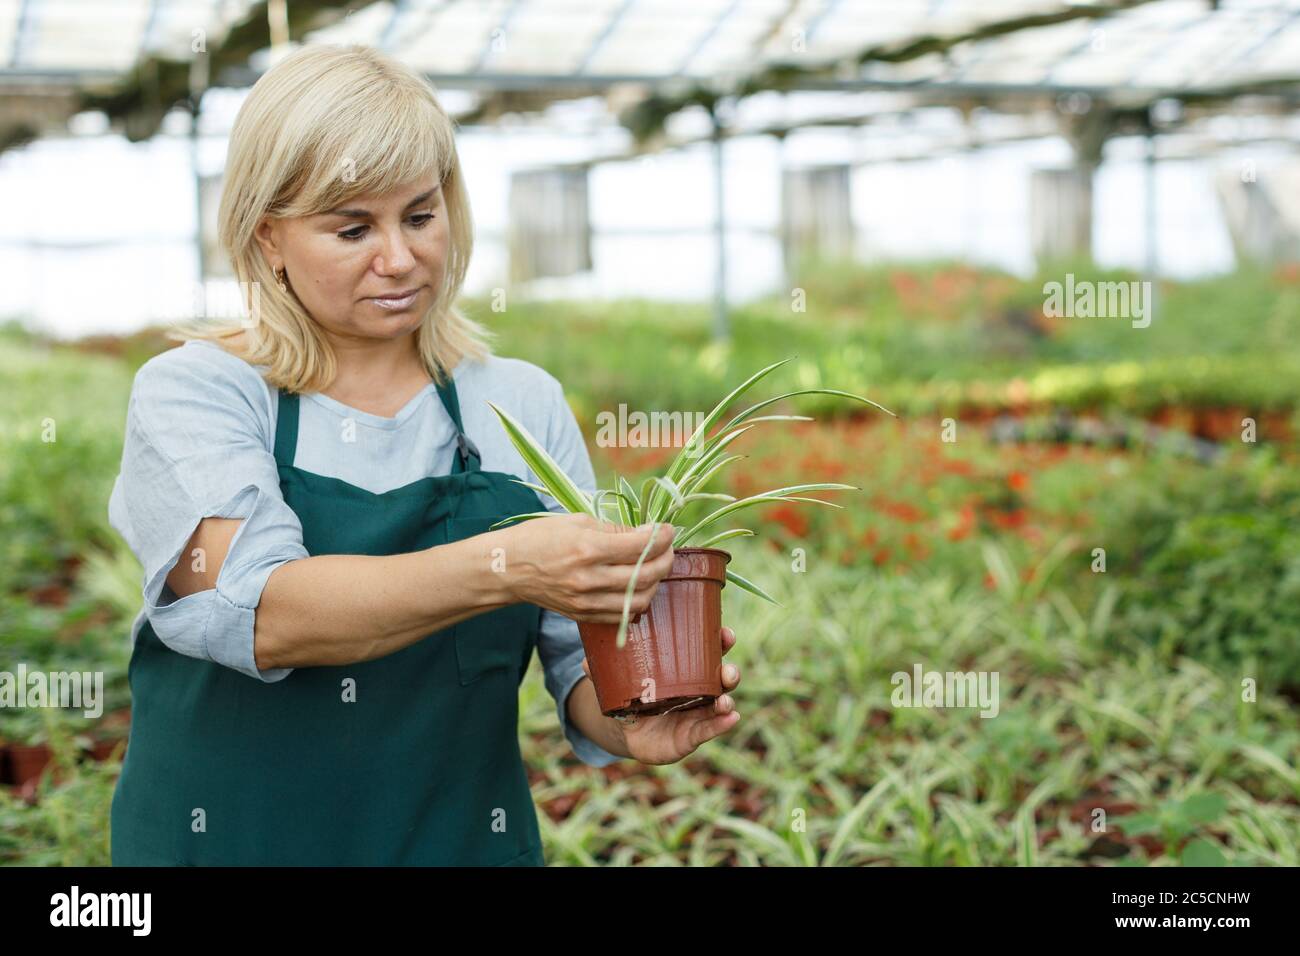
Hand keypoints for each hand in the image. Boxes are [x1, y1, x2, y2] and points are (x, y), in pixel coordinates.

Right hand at [501, 514, 675, 623]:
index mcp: (587, 549)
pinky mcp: (583, 615)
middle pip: (646, 575)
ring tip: (655, 567)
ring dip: (655, 583)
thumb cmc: (539, 537)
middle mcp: (589, 578)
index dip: (662, 537)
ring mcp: (586, 601)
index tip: (667, 529)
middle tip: (667, 547)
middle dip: (666, 559)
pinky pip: (622, 615)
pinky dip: (636, 600)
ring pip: (639, 600)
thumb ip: (613, 529)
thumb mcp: (576, 521)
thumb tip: (645, 533)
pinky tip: (637, 584)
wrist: (508, 569)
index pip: (640, 546)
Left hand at [582, 625, 740, 765]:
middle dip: (728, 671)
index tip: (725, 633)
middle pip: (720, 676)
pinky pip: (710, 729)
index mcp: (686, 667)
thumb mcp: (620, 679)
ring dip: (727, 699)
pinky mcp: (693, 734)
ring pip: (720, 702)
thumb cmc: (632, 694)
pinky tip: (731, 718)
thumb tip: (585, 661)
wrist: (628, 731)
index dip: (720, 641)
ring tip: (724, 700)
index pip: (708, 650)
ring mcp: (698, 711)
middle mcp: (698, 687)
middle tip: (726, 670)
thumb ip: (605, 671)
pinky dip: (722, 724)